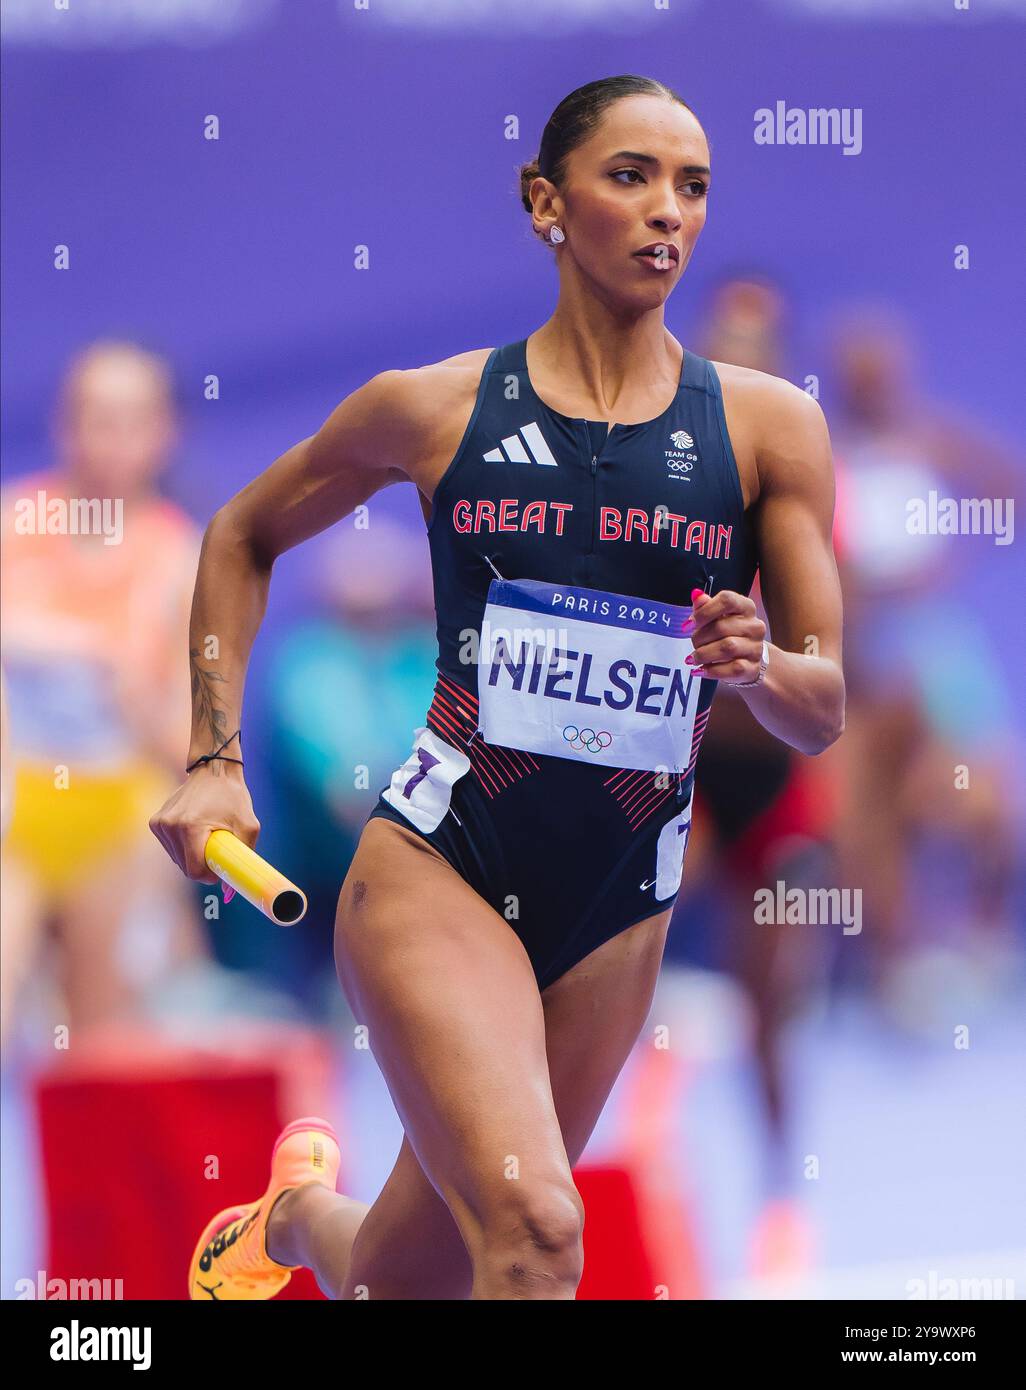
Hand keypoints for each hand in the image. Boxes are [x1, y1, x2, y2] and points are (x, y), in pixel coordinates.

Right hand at [149, 760, 260, 884]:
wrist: (214, 770)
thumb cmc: (234, 797)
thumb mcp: (248, 826)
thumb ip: (243, 858)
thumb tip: (232, 892)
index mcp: (190, 827)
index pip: (194, 871)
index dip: (209, 876)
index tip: (220, 869)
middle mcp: (170, 825)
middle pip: (185, 867)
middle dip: (202, 867)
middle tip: (218, 853)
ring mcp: (159, 824)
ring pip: (176, 859)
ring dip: (192, 857)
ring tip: (207, 837)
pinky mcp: (155, 822)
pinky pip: (171, 848)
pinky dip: (183, 847)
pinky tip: (195, 831)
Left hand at [685, 588, 766, 683]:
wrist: (747, 658)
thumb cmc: (728, 633)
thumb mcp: (716, 617)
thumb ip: (705, 606)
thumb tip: (696, 595)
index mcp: (746, 607)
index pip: (727, 600)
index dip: (704, 612)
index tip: (688, 625)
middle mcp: (754, 626)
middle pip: (721, 627)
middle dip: (699, 637)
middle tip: (692, 643)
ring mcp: (755, 647)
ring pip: (727, 647)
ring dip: (703, 654)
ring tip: (693, 658)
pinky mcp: (752, 667)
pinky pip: (732, 668)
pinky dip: (711, 670)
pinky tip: (700, 670)